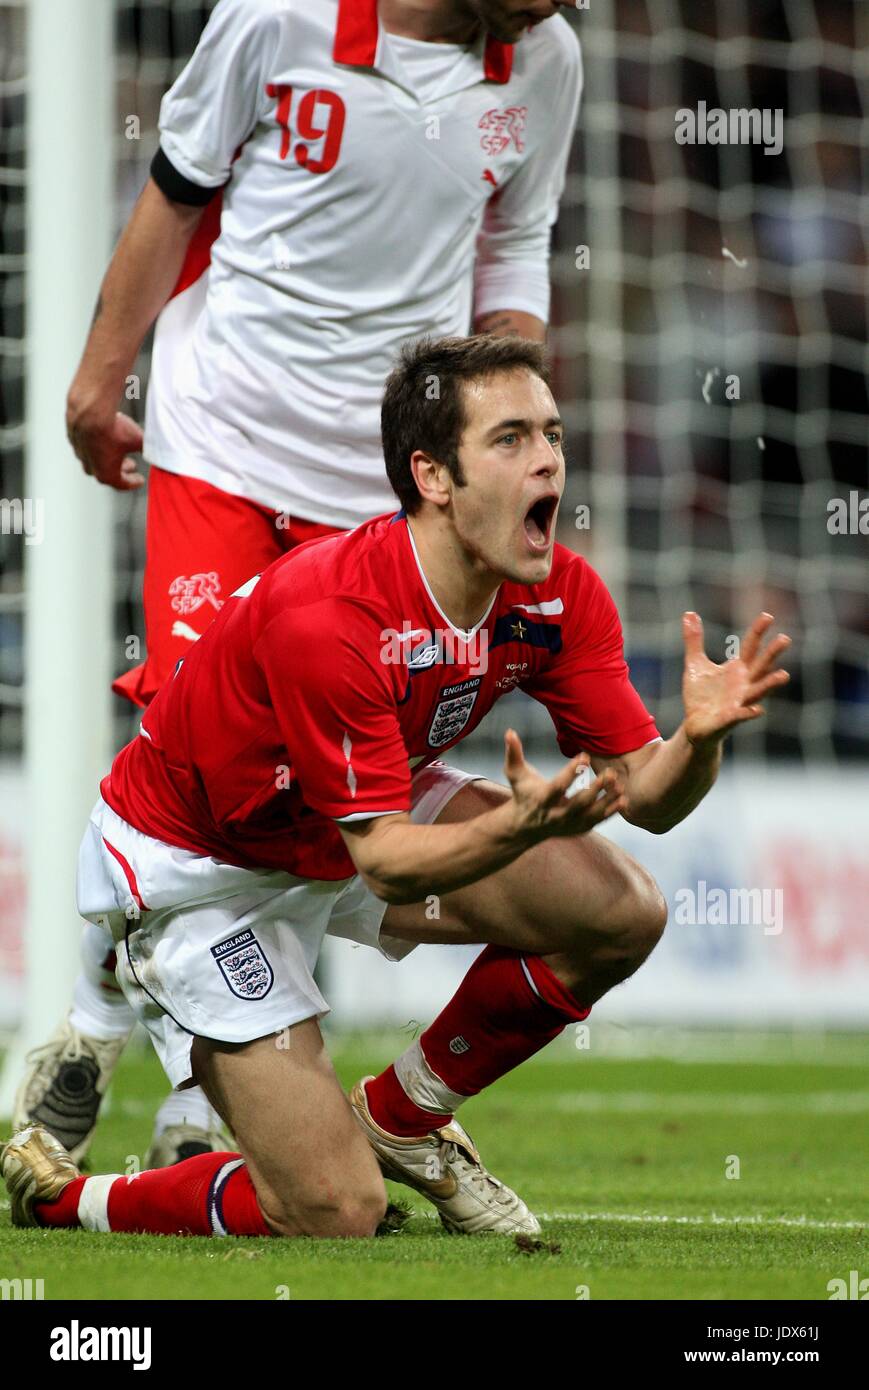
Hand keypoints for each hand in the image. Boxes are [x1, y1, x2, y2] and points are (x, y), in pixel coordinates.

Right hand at [66, 388, 144, 489]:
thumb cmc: (114, 428)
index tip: (140, 480)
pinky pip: (85, 446)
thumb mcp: (139, 440)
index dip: (132, 483)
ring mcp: (80, 453)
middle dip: (120, 471)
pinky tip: (103, 437)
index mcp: (106, 473)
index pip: (121, 484)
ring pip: (93, 461)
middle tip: (130, 465)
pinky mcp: (73, 438)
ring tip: (117, 450)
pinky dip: (96, 446)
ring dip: (106, 458)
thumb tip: (156, 450)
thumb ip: (148, 448)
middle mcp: (90, 466)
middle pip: (106, 474)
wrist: (91, 409)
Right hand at [503, 728, 625, 840]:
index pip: (557, 787)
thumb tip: (510, 731)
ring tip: (620, 787)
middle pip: (578, 805)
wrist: (525, 826)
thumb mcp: (515, 774)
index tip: (585, 756)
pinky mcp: (577, 829)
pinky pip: (596, 821)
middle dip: (595, 790)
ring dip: (607, 802)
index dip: (571, 772)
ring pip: (590, 816)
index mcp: (541, 800)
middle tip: (610, 774)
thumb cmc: (523, 793)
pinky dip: (610, 812)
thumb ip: (513, 753)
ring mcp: (568, 825)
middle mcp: (555, 816)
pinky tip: (623, 800)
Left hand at [682, 611, 790, 747]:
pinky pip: (741, 715)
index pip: (751, 646)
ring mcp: (739, 702)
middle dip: (772, 654)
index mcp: (737, 669)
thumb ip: (694, 640)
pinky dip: (748, 712)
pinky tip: (757, 710)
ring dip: (769, 684)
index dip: (758, 632)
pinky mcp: (729, 719)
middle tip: (785, 638)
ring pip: (758, 691)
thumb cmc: (700, 696)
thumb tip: (689, 614)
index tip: (768, 616)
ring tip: (784, 675)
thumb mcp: (695, 664)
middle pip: (760, 666)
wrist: (695, 726)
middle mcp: (743, 684)